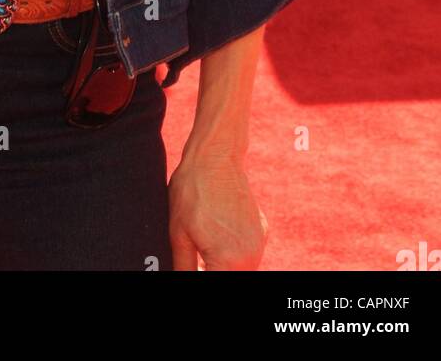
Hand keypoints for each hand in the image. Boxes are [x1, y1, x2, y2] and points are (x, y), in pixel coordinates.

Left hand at [168, 153, 267, 270]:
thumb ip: (184, 267)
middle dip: (213, 272)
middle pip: (232, 278)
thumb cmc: (193, 191)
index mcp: (229, 260)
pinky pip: (249, 254)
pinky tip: (218, 235)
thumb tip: (181, 278)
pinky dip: (235, 254)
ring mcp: (259, 243)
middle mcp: (251, 256)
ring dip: (225, 266)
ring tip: (204, 247)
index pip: (216, 284)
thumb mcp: (178, 235)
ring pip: (242, 269)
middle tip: (195, 262)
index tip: (193, 267)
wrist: (215, 157)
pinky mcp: (262, 231)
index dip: (200, 276)